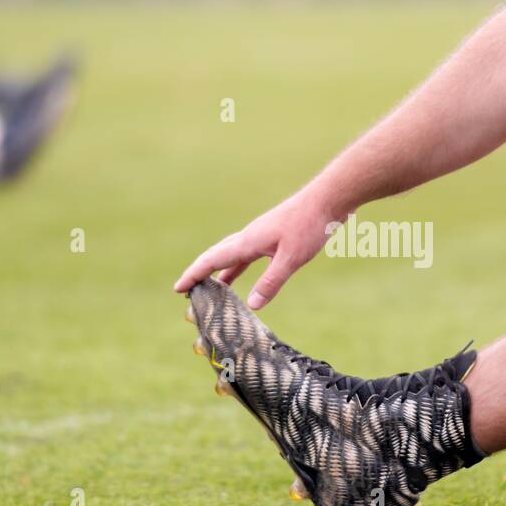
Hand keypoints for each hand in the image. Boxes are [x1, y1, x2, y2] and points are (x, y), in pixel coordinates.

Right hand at [174, 189, 342, 308]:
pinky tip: (238, 273)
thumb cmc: (310, 226)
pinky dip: (236, 266)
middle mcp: (249, 236)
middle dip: (200, 272)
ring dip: (218, 271)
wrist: (327, 199)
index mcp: (248, 241)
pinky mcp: (272, 235)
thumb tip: (252, 306)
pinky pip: (245, 254)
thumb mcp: (291, 258)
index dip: (194, 275)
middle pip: (216, 255)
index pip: (212, 260)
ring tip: (209, 288)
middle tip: (186, 289)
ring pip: (231, 254)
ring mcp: (260, 235)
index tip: (177, 288)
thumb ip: (271, 282)